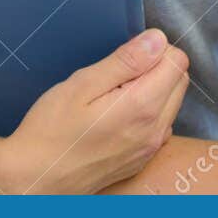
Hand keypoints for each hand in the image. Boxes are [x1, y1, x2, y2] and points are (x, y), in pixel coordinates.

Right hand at [0, 29, 190, 194]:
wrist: (37, 178)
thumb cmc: (51, 130)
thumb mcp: (82, 84)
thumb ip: (125, 61)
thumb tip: (157, 39)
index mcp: (142, 106)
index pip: (177, 62)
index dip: (153, 49)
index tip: (126, 54)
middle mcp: (155, 129)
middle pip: (180, 81)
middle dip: (156, 66)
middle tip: (116, 72)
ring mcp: (150, 148)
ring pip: (172, 103)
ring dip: (153, 89)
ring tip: (112, 93)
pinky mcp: (142, 159)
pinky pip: (160, 125)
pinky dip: (147, 112)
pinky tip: (116, 114)